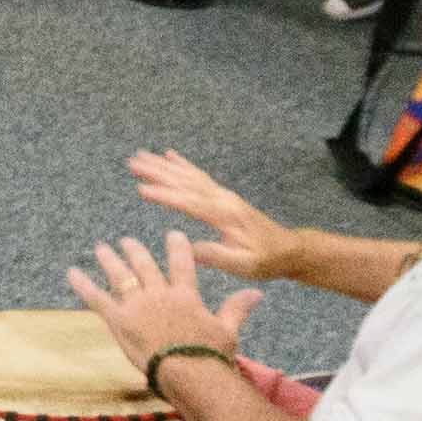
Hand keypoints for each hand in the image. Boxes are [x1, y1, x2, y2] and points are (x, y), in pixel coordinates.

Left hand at [67, 231, 246, 375]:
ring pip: (120, 275)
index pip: (182, 263)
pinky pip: (97, 299)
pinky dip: (83, 285)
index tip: (172, 233)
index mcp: (186, 295)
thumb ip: (237, 307)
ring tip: (102, 247)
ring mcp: (138, 305)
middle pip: (145, 265)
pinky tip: (71, 272)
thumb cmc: (210, 354)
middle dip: (135, 250)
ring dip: (110, 260)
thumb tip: (258, 292)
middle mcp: (160, 294)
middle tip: (126, 239)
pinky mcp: (119, 321)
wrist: (189, 372)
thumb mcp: (228, 329)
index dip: (177, 247)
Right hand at [121, 149, 290, 284]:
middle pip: (185, 182)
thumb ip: (218, 256)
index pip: (190, 202)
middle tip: (133, 162)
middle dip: (158, 171)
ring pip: (189, 175)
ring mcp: (222, 195)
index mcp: (224, 215)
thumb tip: (190, 247)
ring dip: (165, 165)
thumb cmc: (265, 260)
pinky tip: (170, 155)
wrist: (288, 249)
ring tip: (141, 156)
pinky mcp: (223, 196)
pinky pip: (199, 176)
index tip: (141, 189)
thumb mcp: (244, 265)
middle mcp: (222, 199)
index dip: (165, 196)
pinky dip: (183, 164)